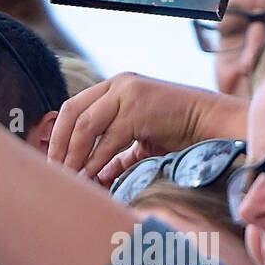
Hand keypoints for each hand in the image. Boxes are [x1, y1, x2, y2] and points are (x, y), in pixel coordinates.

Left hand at [47, 73, 247, 184]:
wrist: (213, 125)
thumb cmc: (177, 133)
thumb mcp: (138, 143)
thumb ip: (114, 155)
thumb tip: (94, 176)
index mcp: (113, 89)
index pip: (72, 108)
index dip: (57, 136)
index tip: (52, 163)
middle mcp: (117, 86)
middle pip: (71, 113)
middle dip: (59, 145)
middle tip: (54, 172)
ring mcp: (128, 94)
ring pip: (84, 126)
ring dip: (73, 155)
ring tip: (70, 178)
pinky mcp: (139, 109)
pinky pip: (107, 139)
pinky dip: (95, 161)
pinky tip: (91, 177)